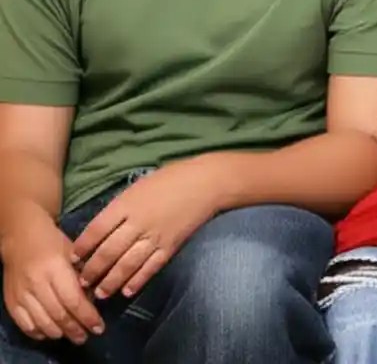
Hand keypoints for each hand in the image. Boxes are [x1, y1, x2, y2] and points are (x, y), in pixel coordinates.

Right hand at [1, 213, 103, 344]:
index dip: (87, 316)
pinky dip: (37, 331)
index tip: (99, 327)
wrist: (20, 237)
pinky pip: (23, 322)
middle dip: (75, 329)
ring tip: (73, 336)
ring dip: (59, 333)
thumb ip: (84, 275)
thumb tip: (95, 298)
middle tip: (87, 336)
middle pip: (58, 314)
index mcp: (55, 269)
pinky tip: (50, 333)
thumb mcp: (74, 253)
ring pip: (41, 322)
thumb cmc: (53, 243)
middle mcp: (36, 283)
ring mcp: (21, 293)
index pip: (73, 300)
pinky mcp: (11, 299)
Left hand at [73, 158, 224, 299]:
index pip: (97, 230)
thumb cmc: (171, 179)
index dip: (83, 247)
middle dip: (93, 269)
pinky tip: (128, 290)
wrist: (207, 183)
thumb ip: (120, 207)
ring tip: (100, 293)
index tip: (73, 259)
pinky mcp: (171, 246)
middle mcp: (138, 223)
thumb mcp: (138, 186)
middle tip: (81, 282)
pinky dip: (138, 280)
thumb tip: (101, 228)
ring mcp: (155, 236)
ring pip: (127, 264)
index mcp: (127, 205)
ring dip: (111, 281)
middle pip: (108, 251)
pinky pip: (151, 267)